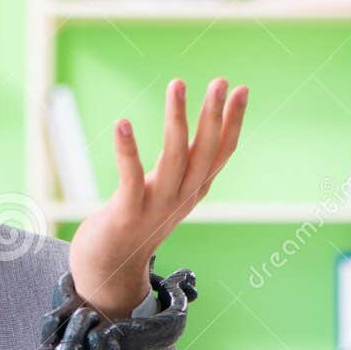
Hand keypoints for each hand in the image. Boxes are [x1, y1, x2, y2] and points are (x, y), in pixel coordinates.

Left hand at [69, 77, 246, 318]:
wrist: (109, 268)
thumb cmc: (135, 222)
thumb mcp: (168, 194)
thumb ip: (181, 169)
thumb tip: (192, 134)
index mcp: (194, 191)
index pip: (221, 153)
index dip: (233, 122)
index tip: (241, 89)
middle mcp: (181, 198)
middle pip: (203, 153)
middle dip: (214, 115)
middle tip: (221, 81)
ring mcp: (156, 207)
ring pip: (173, 159)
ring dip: (177, 120)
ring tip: (178, 85)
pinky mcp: (127, 214)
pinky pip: (130, 178)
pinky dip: (127, 150)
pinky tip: (122, 123)